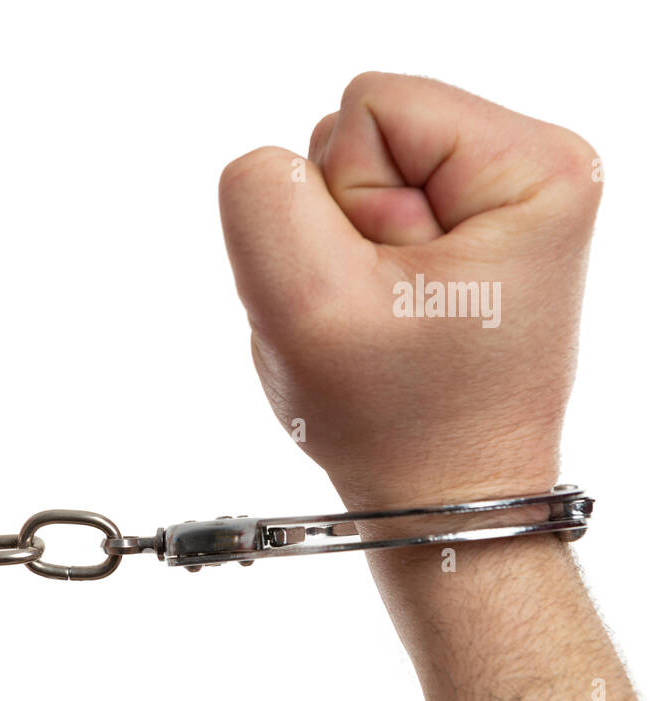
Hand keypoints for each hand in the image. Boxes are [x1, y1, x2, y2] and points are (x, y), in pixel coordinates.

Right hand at [218, 72, 600, 508]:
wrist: (437, 496)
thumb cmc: (395, 421)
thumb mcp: (307, 304)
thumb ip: (264, 196)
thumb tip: (270, 167)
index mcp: (533, 170)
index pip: (368, 108)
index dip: (339, 205)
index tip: (379, 291)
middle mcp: (532, 172)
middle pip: (360, 137)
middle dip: (339, 232)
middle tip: (377, 315)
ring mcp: (498, 205)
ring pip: (349, 180)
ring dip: (339, 256)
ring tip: (379, 323)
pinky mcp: (467, 235)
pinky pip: (359, 214)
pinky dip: (348, 271)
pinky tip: (382, 321)